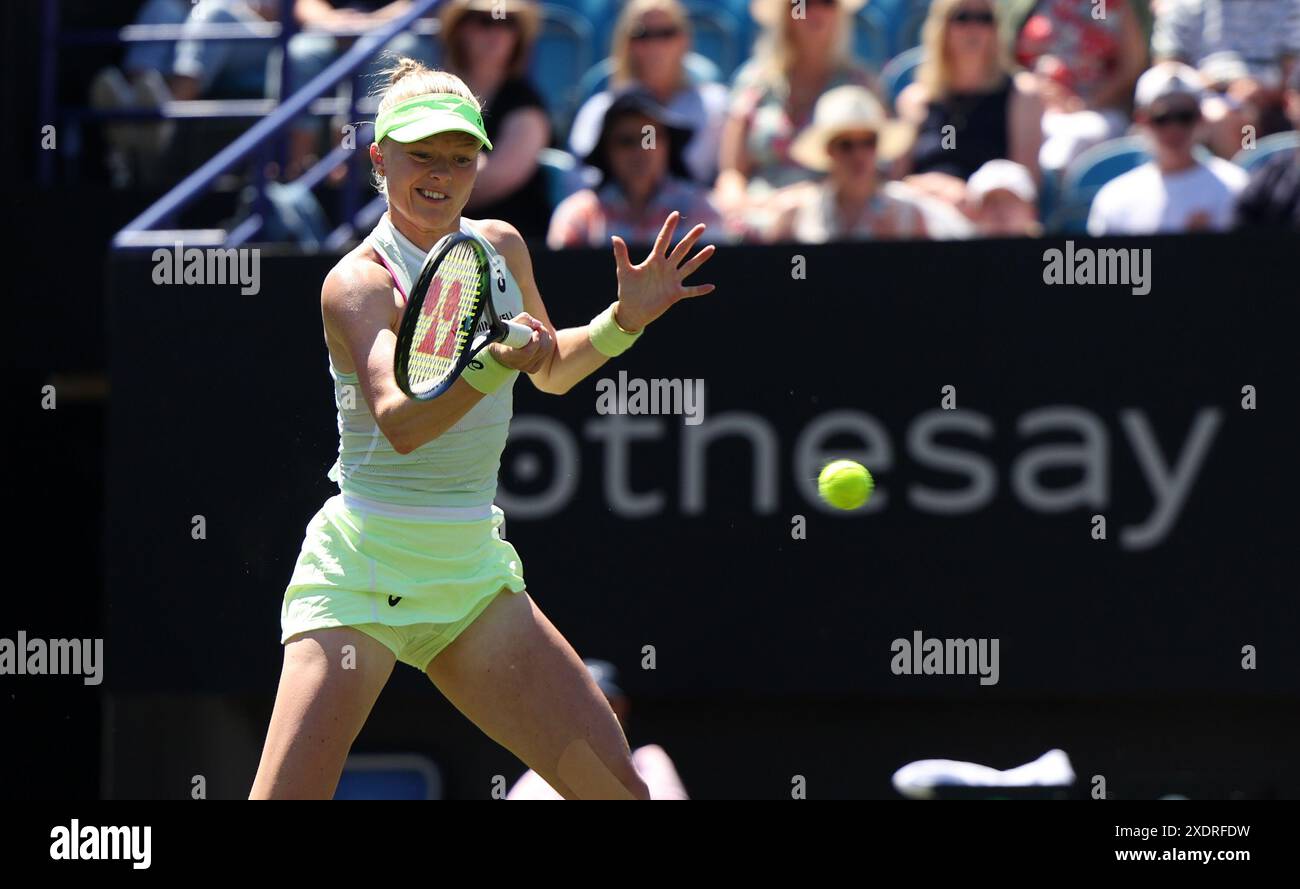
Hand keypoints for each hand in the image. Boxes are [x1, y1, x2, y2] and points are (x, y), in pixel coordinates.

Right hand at [485, 312, 552, 373]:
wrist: (500, 350)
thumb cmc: (505, 335)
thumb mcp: (510, 323)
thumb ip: (524, 319)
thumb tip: (538, 324)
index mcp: (506, 355)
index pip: (527, 352)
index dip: (535, 340)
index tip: (534, 330)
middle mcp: (516, 364)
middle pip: (540, 350)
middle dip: (542, 335)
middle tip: (537, 327)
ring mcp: (525, 368)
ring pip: (545, 351)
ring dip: (545, 337)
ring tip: (537, 331)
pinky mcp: (533, 369)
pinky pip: (546, 354)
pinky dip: (546, 344)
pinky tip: (538, 339)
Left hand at [610, 212, 716, 331]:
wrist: (632, 310)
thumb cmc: (627, 290)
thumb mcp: (624, 271)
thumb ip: (621, 255)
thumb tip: (614, 237)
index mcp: (654, 260)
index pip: (663, 240)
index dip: (669, 227)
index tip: (675, 214)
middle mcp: (666, 268)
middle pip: (681, 250)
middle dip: (691, 238)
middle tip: (702, 226)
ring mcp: (672, 280)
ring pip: (689, 266)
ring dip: (700, 258)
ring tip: (711, 248)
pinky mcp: (675, 294)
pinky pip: (691, 291)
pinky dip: (700, 289)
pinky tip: (712, 286)